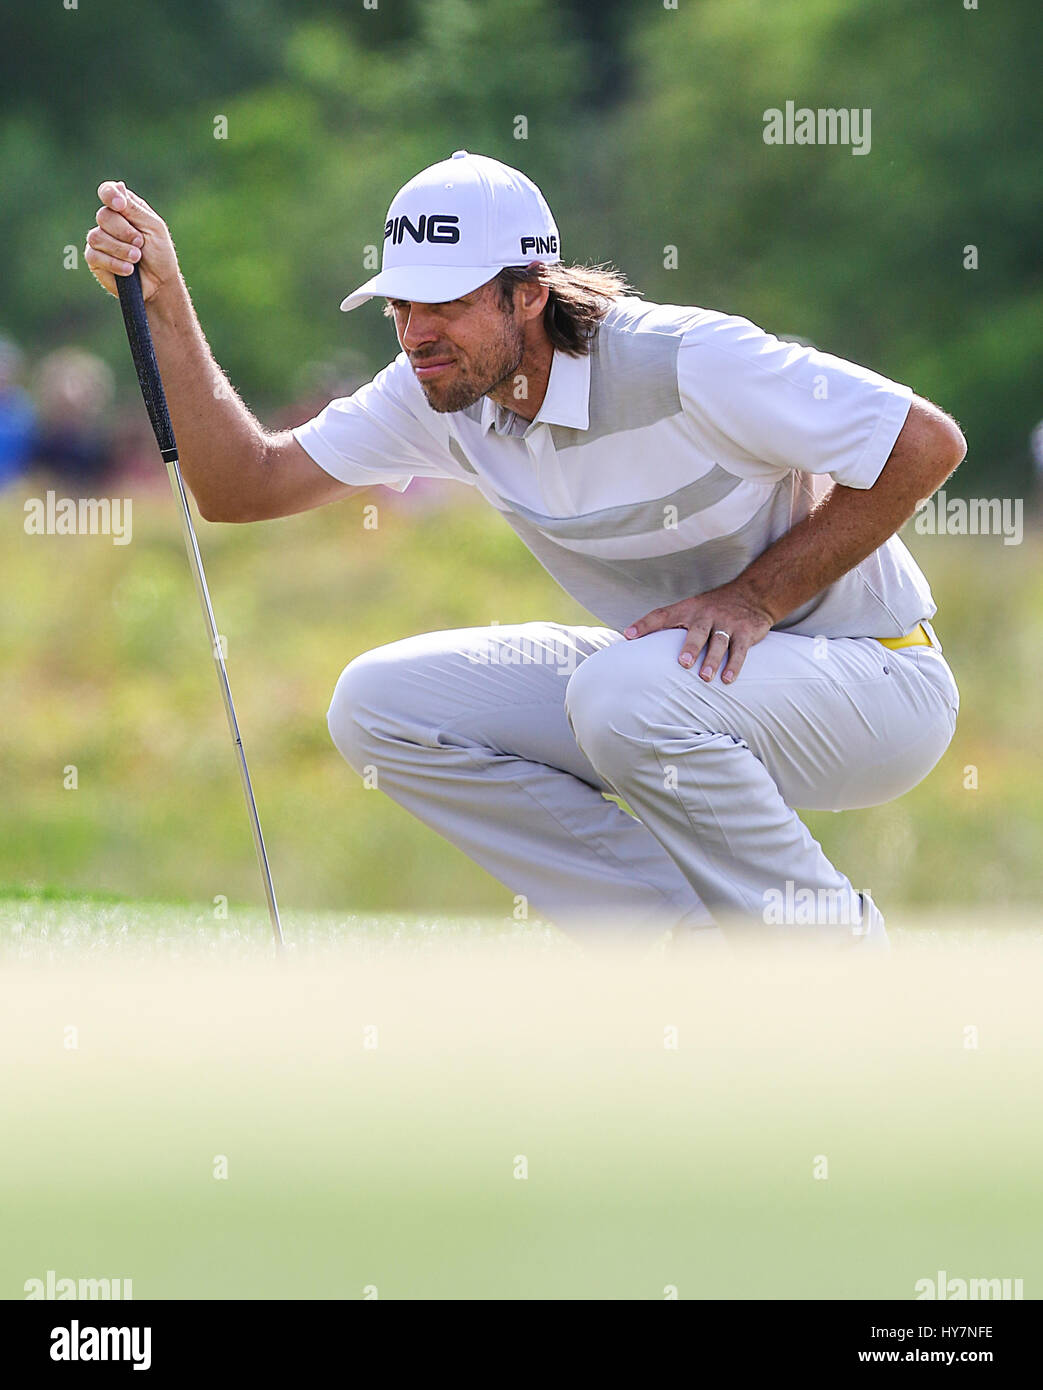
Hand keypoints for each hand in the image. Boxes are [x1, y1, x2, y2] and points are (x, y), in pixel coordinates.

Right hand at [85, 180, 179, 301]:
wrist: (159, 284)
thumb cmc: (160, 254)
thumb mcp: (154, 228)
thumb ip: (135, 208)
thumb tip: (118, 187)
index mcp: (124, 208)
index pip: (108, 191)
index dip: (109, 195)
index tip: (120, 206)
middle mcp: (109, 221)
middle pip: (103, 216)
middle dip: (125, 232)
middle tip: (141, 244)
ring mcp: (99, 239)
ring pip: (97, 236)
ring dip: (121, 249)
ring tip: (137, 258)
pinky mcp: (94, 258)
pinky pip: (94, 255)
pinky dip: (115, 263)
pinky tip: (128, 270)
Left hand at [623, 582, 774, 682]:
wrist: (752, 595)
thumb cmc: (711, 608)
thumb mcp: (690, 608)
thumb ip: (665, 622)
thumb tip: (630, 639)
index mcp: (688, 609)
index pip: (662, 614)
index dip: (644, 624)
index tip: (628, 635)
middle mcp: (707, 615)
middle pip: (699, 630)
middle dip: (691, 646)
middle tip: (683, 663)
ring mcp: (728, 623)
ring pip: (720, 642)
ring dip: (712, 660)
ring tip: (705, 677)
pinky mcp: (745, 632)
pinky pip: (740, 650)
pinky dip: (734, 665)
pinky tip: (727, 679)